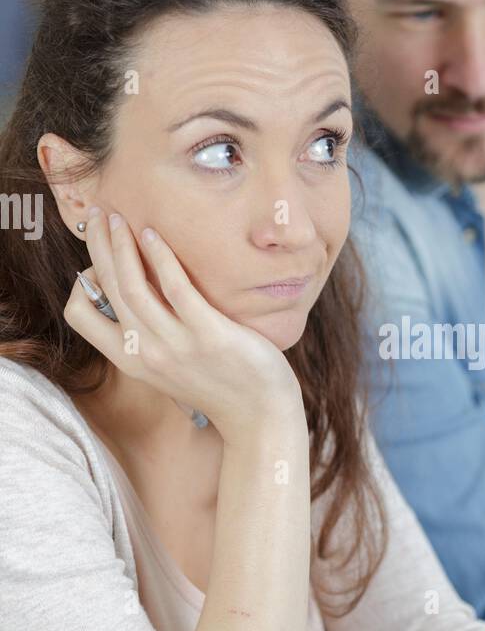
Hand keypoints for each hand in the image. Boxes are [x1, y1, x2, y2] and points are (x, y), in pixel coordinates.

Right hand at [64, 207, 304, 442]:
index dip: (81, 283)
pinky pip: (176, 288)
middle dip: (98, 245)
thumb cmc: (217, 383)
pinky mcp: (209, 334)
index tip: (98, 261)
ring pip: (131, 285)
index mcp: (131, 360)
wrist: (258, 416)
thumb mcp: (168, 366)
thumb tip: (133, 292)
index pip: (80, 316)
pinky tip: (152, 233)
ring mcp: (176, 345)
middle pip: (105, 289)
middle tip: (100, 214)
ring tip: (120, 217)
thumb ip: (147, 336)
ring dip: (120, 244)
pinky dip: (159, 256)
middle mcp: (145, 353)